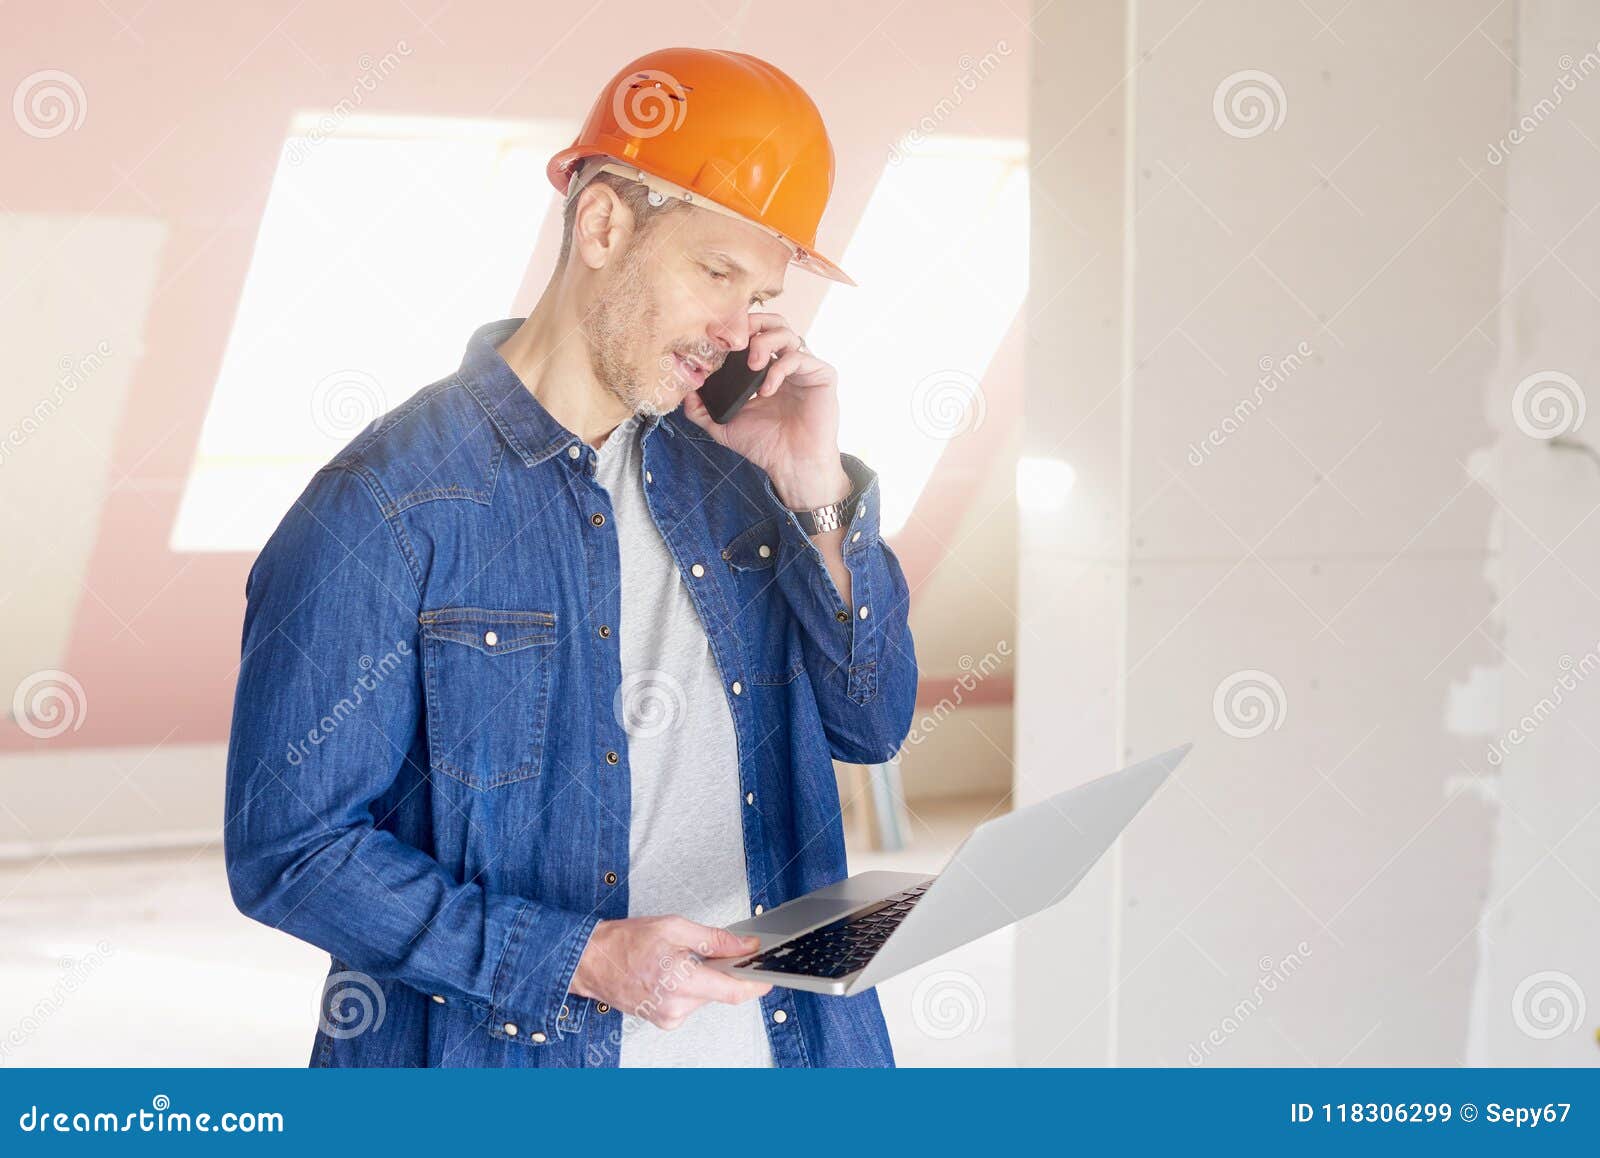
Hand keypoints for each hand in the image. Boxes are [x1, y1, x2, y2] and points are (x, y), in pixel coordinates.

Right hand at [569, 915, 771, 1030]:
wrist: (591, 961)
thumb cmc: (625, 942)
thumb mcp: (675, 928)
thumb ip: (715, 940)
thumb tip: (745, 947)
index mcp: (681, 981)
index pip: (733, 991)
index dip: (756, 984)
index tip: (769, 975)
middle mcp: (676, 1006)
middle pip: (719, 991)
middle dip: (721, 971)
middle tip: (708, 951)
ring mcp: (669, 1017)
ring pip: (705, 996)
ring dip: (702, 978)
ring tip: (678, 960)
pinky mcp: (664, 1020)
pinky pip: (690, 1003)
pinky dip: (689, 987)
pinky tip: (671, 973)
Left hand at [682, 312, 851, 509]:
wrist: (792, 466)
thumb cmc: (765, 446)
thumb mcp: (724, 427)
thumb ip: (702, 410)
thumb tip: (685, 390)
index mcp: (766, 369)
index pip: (754, 333)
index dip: (737, 329)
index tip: (715, 337)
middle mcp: (786, 364)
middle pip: (774, 322)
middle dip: (753, 324)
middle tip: (735, 340)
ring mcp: (805, 368)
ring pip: (787, 333)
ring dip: (764, 342)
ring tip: (752, 364)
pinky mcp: (822, 375)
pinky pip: (800, 356)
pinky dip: (779, 368)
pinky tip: (767, 390)